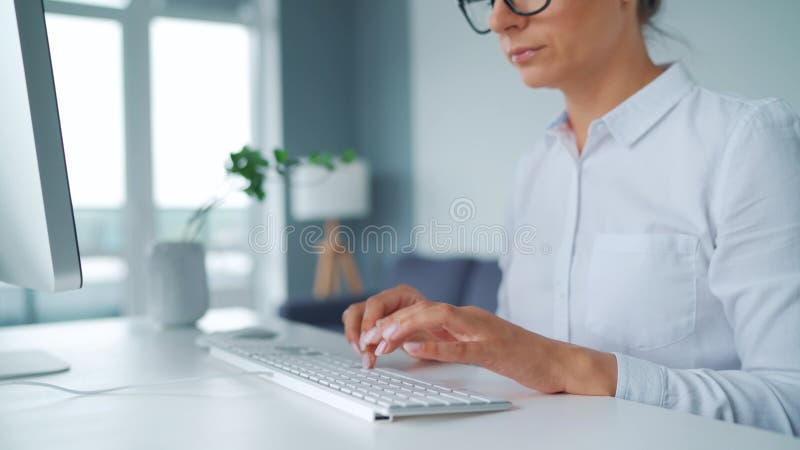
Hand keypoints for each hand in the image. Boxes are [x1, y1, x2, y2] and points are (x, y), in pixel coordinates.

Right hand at [341, 285, 434, 368]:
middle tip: (365, 352)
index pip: (376, 304)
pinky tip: (365, 354)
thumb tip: (391, 346)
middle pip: (360, 309)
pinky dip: (357, 340)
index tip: (369, 343)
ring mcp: (380, 310)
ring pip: (353, 315)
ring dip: (354, 336)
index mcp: (403, 294)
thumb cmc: (443, 331)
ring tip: (364, 355)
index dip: (369, 324)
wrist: (449, 334)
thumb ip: (411, 336)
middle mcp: (388, 299)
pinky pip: (357, 326)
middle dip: (360, 333)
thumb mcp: (434, 334)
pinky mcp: (375, 323)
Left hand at [348, 285, 617, 395]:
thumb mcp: (478, 346)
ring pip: (437, 319)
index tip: (372, 332)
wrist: (557, 361)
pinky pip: (461, 346)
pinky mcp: (494, 349)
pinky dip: (436, 346)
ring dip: (406, 327)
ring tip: (383, 338)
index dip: (394, 318)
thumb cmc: (519, 355)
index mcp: (465, 317)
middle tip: (368, 337)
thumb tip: (417, 345)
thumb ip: (450, 342)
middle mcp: (470, 318)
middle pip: (423, 309)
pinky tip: (415, 348)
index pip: (422, 310)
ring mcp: (482, 331)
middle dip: (392, 321)